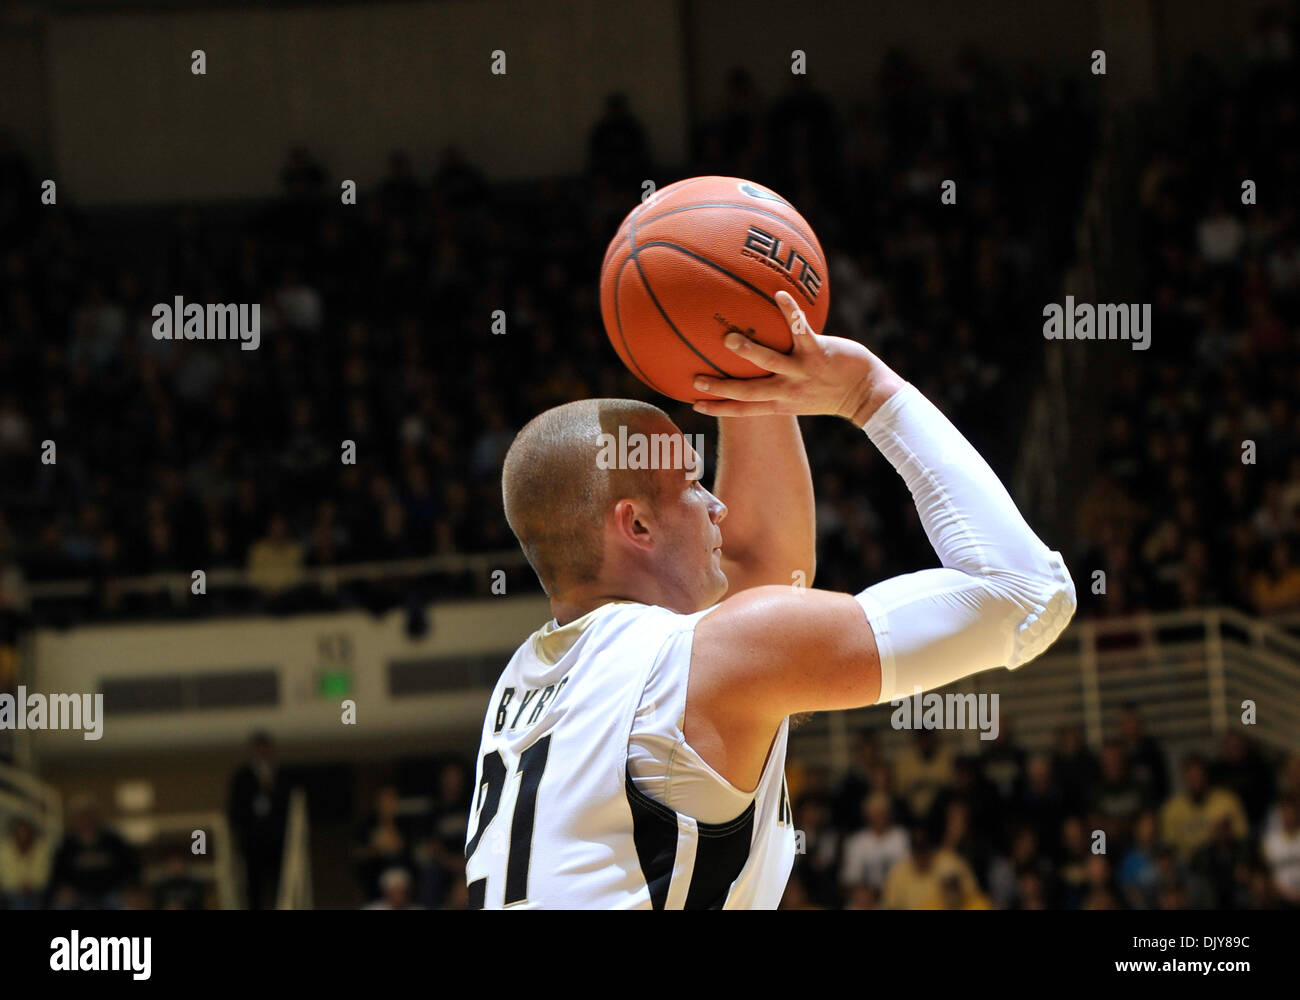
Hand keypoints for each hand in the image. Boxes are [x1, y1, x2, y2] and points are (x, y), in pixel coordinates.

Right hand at [692, 291, 903, 423]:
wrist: (866, 394)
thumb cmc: (831, 391)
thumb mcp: (800, 397)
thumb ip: (778, 386)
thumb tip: (758, 368)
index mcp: (780, 403)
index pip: (744, 409)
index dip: (719, 409)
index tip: (694, 405)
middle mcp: (788, 391)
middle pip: (748, 391)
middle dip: (721, 387)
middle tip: (696, 378)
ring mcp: (802, 372)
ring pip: (771, 362)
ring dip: (749, 351)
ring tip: (729, 339)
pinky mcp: (818, 353)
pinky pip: (801, 330)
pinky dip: (791, 312)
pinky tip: (779, 294)